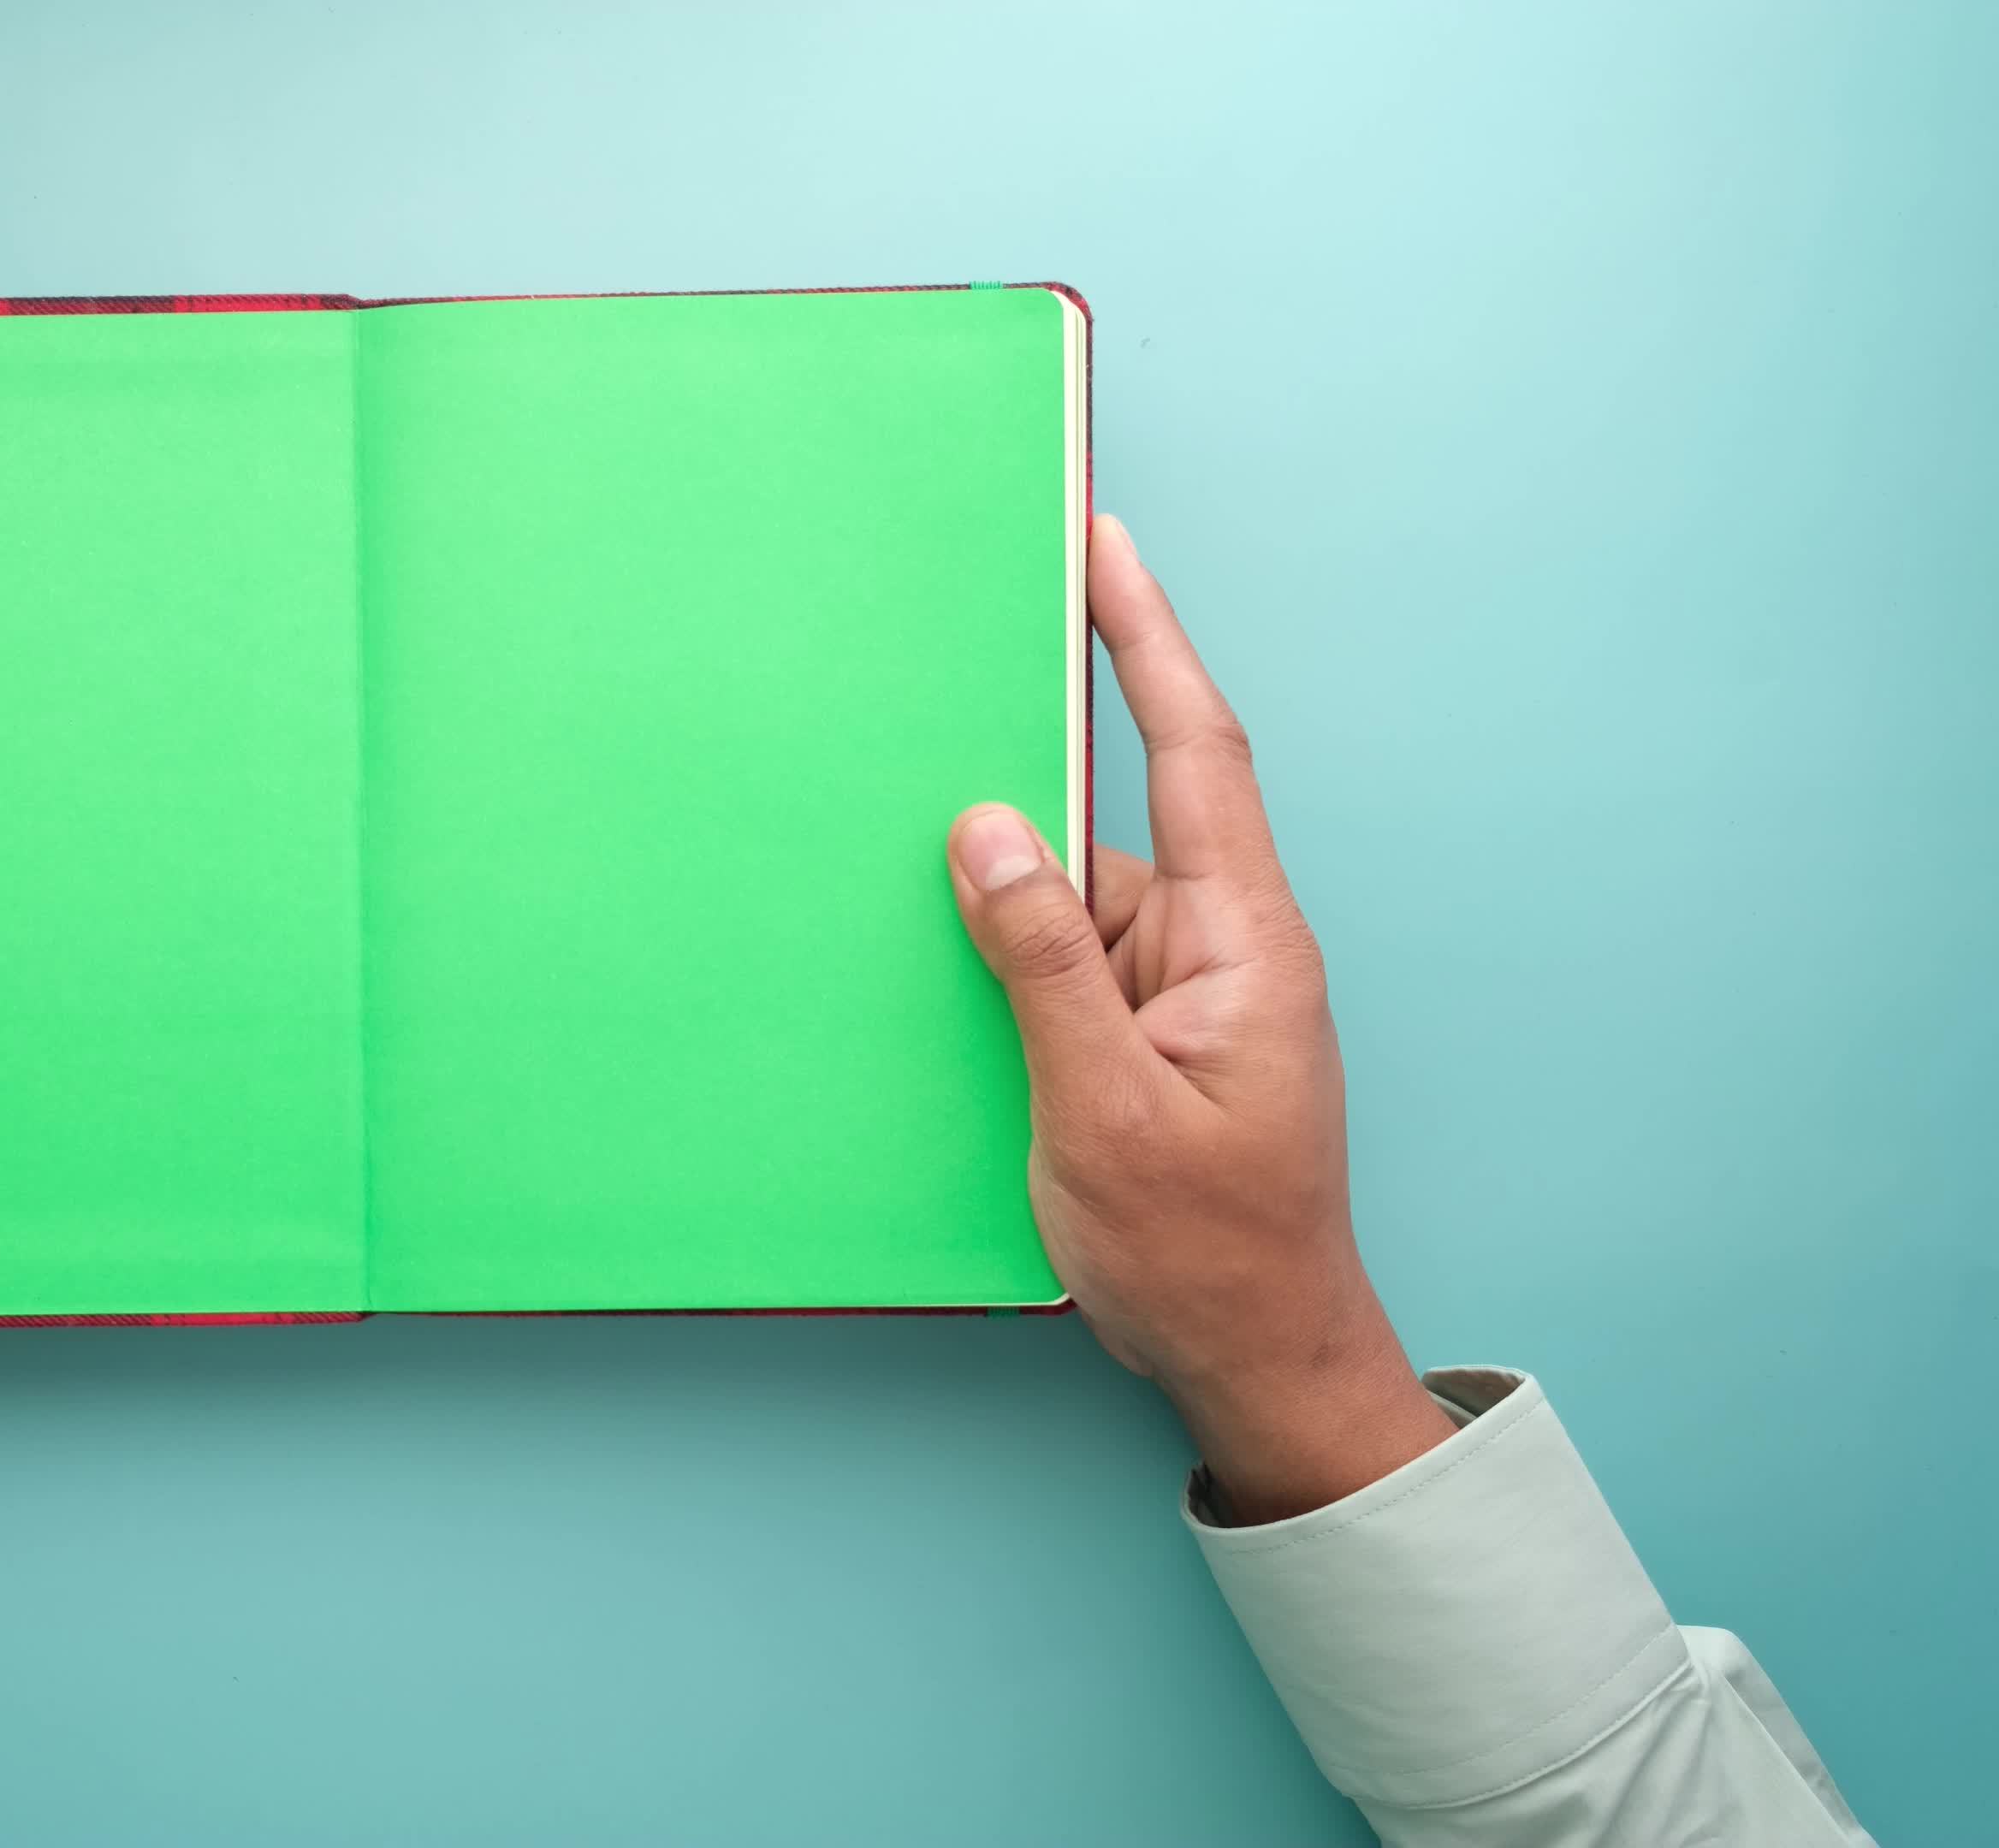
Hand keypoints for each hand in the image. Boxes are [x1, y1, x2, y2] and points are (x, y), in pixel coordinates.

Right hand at [947, 516, 1452, 1522]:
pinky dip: (1004, 962)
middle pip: (1112, 819)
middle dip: (1030, 766)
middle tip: (944, 689)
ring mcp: (1183, 994)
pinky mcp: (1145, 1039)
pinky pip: (1062, 964)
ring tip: (917, 910)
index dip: (1145, 640)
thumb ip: (1044, 961)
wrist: (1261, 1363)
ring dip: (1000, 900)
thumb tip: (990, 827)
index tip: (1102, 547)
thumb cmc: (1208, 1254)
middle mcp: (1220, 947)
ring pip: (1071, 899)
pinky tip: (940, 985)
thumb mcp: (1101, 1109)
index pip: (1193, 750)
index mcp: (1244, 943)